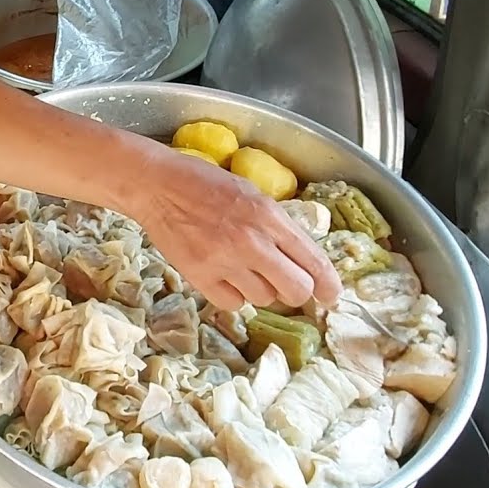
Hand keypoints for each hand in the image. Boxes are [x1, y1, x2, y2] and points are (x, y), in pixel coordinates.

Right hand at [131, 148, 341, 310]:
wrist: (157, 186)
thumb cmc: (204, 183)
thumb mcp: (251, 194)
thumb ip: (276, 225)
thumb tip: (300, 258)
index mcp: (269, 215)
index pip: (312, 260)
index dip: (328, 284)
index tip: (331, 295)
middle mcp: (252, 241)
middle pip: (295, 290)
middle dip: (296, 292)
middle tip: (285, 284)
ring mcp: (225, 261)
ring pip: (264, 298)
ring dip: (260, 289)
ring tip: (243, 268)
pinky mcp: (200, 276)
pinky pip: (233, 304)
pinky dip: (233, 295)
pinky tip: (225, 277)